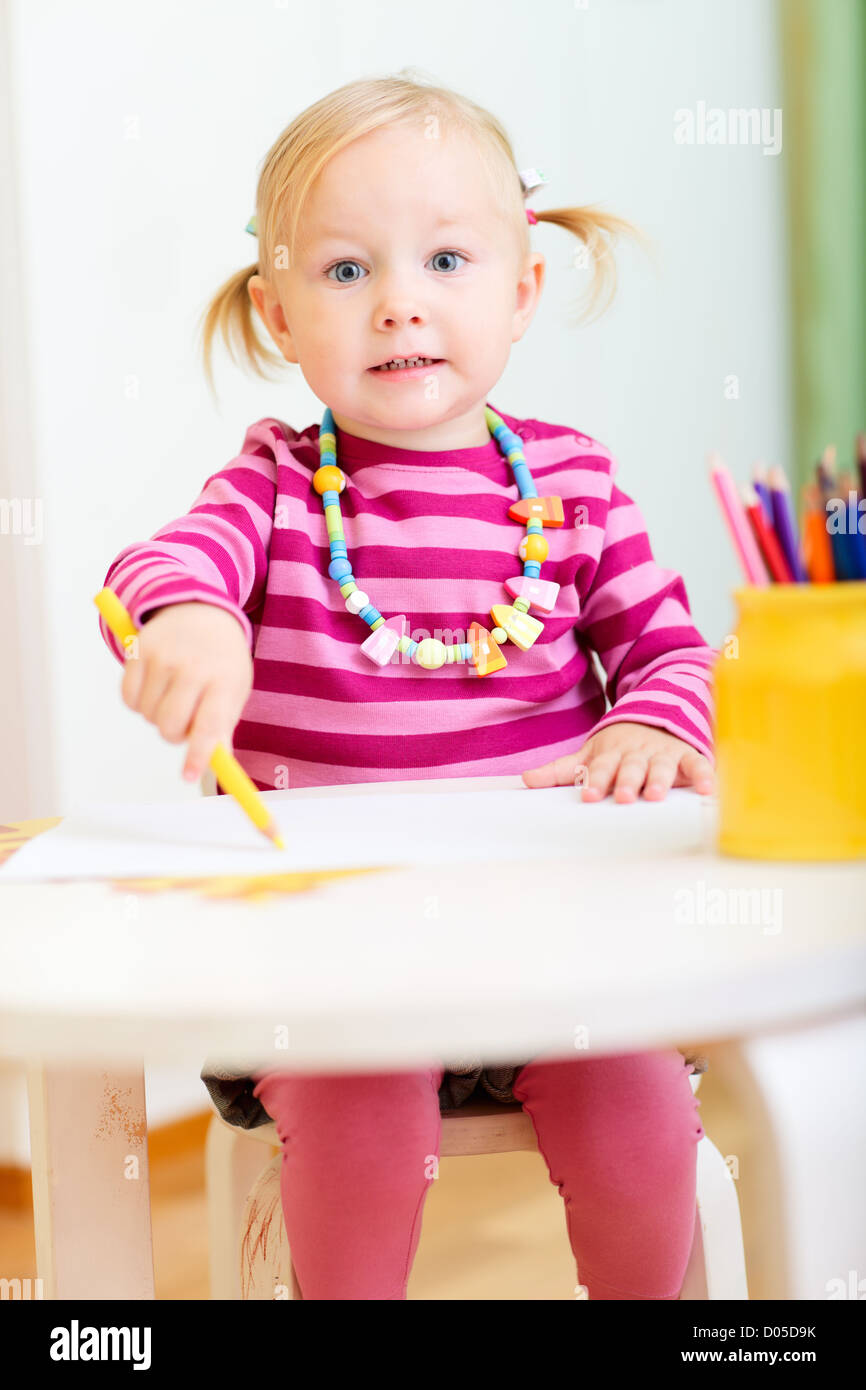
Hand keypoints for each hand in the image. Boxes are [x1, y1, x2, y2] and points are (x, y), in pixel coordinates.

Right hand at [119, 601, 253, 782]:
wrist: (201, 609)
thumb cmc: (221, 659)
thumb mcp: (234, 688)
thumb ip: (223, 726)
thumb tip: (218, 764)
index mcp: (224, 678)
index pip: (209, 725)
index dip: (198, 755)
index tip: (189, 776)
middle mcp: (193, 666)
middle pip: (171, 725)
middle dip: (174, 735)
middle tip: (184, 723)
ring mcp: (163, 656)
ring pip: (148, 715)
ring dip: (157, 717)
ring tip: (173, 696)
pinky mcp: (138, 650)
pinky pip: (128, 699)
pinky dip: (138, 703)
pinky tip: (154, 687)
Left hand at [521, 722, 714, 801]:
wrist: (655, 716)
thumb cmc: (617, 747)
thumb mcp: (589, 754)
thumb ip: (560, 770)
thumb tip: (525, 780)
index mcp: (610, 754)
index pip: (601, 768)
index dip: (595, 780)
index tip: (589, 795)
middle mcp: (635, 754)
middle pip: (630, 768)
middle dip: (626, 782)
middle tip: (624, 797)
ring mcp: (661, 754)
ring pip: (660, 767)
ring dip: (658, 780)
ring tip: (655, 796)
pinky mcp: (685, 756)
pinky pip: (696, 764)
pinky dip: (703, 775)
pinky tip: (707, 790)